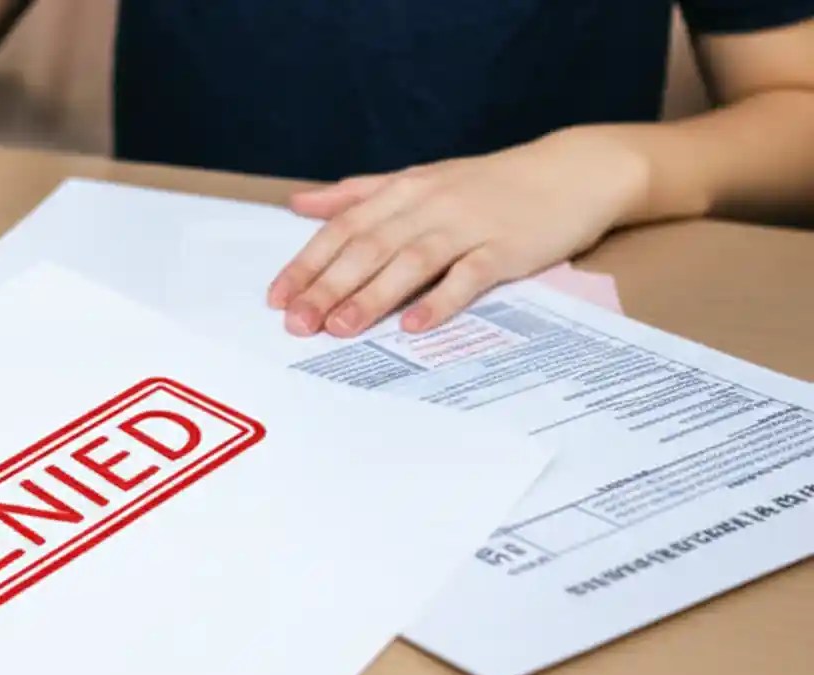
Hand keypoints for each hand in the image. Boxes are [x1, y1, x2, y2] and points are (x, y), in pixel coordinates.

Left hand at [268, 128, 649, 336]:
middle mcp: (429, 205)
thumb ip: (358, 194)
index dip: (308, 263)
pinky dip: (439, 300)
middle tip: (297, 324)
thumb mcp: (418, 179)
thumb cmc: (487, 183)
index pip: (343, 228)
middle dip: (328, 287)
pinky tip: (413, 325)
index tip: (277, 298)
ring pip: (410, 262)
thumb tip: (300, 204)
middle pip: (368, 247)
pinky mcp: (505, 248)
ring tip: (340, 329)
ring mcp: (468, 226)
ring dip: (372, 296)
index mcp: (403, 190)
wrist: (571, 172)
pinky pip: (467, 277)